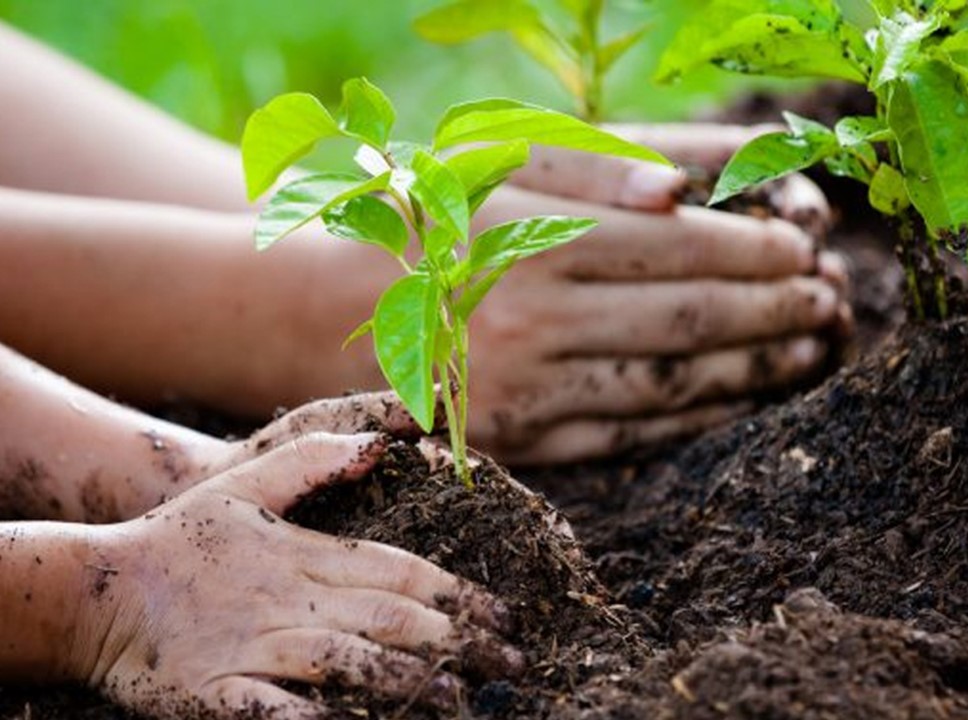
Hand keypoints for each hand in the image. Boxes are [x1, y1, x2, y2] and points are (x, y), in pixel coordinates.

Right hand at [78, 433, 520, 718]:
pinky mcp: (218, 691)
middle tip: (509, 664)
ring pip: (346, 659)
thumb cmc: (178, 539)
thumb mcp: (246, 488)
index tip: (503, 616)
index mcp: (306, 555)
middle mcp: (291, 599)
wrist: (95, 591)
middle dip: (457, 641)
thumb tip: (380, 444)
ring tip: (457, 696)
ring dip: (405, 679)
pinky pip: (276, 712)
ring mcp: (255, 645)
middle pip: (389, 616)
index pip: (400, 571)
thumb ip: (314, 464)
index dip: (457, 593)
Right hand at [461, 123, 850, 463]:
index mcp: (531, 239)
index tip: (806, 245)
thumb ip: (598, 161)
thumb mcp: (499, 162)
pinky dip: (697, 419)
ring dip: (754, 371)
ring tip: (809, 350)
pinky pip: (629, 438)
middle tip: (829, 298)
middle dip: (775, 310)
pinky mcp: (520, 445)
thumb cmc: (429, 219)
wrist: (324, 310)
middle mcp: (530, 321)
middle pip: (687, 322)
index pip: (677, 250)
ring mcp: (525, 392)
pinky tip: (742, 398)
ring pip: (670, 386)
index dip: (755, 250)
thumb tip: (684, 188)